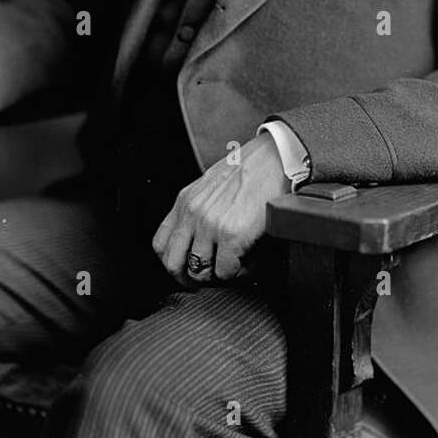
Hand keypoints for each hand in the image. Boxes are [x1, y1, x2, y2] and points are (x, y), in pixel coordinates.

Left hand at [152, 133, 287, 287]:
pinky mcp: (231, 235)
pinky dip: (238, 273)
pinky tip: (249, 261)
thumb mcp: (213, 185)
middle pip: (173, 264)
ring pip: (199, 273)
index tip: (188, 271)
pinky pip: (226, 272)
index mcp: (186, 201)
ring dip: (218, 276)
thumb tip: (201, 239)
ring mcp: (210, 225)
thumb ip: (200, 208)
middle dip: (190, 279)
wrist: (277, 157)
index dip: (174, 264)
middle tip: (209, 280)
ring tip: (235, 266)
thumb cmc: (253, 169)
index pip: (161, 244)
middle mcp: (193, 213)